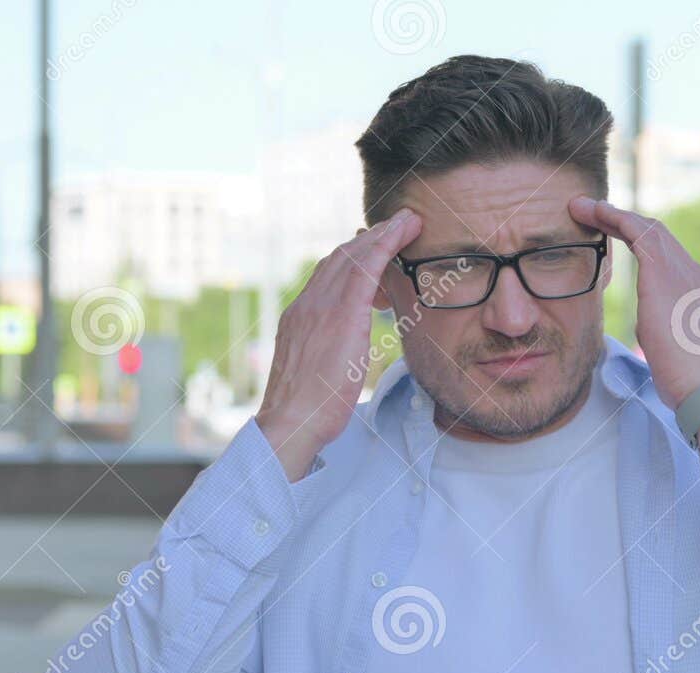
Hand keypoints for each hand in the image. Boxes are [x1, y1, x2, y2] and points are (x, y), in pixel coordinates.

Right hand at [254, 208, 421, 480]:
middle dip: (370, 238)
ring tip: (406, 223)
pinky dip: (385, 245)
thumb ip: (326, 352)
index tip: (374, 247)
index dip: (352, 257)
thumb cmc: (308, 409)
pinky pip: (364, 269)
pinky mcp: (339, 314)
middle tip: (397, 225)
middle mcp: (307, 304)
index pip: (328, 276)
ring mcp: (320, 306)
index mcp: (300, 317)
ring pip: (353, 256)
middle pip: (340, 258)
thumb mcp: (315, 372)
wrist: (293, 421)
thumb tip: (339, 353)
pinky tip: (402, 233)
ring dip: (382, 235)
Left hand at [568, 196, 699, 408]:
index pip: (664, 252)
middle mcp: (692, 272)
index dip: (636, 237)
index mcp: (694, 288)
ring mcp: (681, 270)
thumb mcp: (673, 344)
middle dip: (620, 219)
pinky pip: (637, 233)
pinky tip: (596, 213)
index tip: (612, 233)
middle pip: (654, 233)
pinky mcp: (663, 274)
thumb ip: (662, 323)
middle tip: (590, 212)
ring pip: (645, 227)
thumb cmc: (687, 378)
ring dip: (612, 214)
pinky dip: (615, 219)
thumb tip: (651, 325)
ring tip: (583, 207)